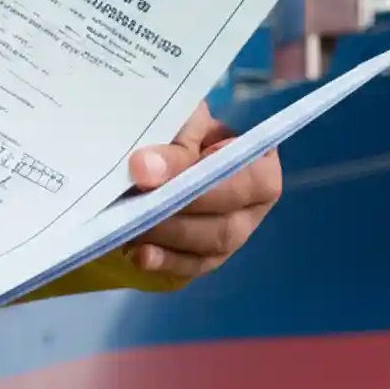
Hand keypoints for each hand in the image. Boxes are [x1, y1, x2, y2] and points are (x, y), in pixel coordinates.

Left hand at [124, 102, 281, 285]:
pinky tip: (139, 255)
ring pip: (209, 249)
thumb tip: (145, 171)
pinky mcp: (210, 255)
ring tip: (129, 231)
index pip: (247, 183)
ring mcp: (236, 234)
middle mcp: (255, 205)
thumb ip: (173, 144)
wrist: (165, 148)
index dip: (202, 187)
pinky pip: (193, 267)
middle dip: (176, 219)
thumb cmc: (183, 127)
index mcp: (260, 164)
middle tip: (131, 208)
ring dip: (167, 242)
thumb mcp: (183, 122)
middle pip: (226, 224)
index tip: (148, 177)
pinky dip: (165, 262)